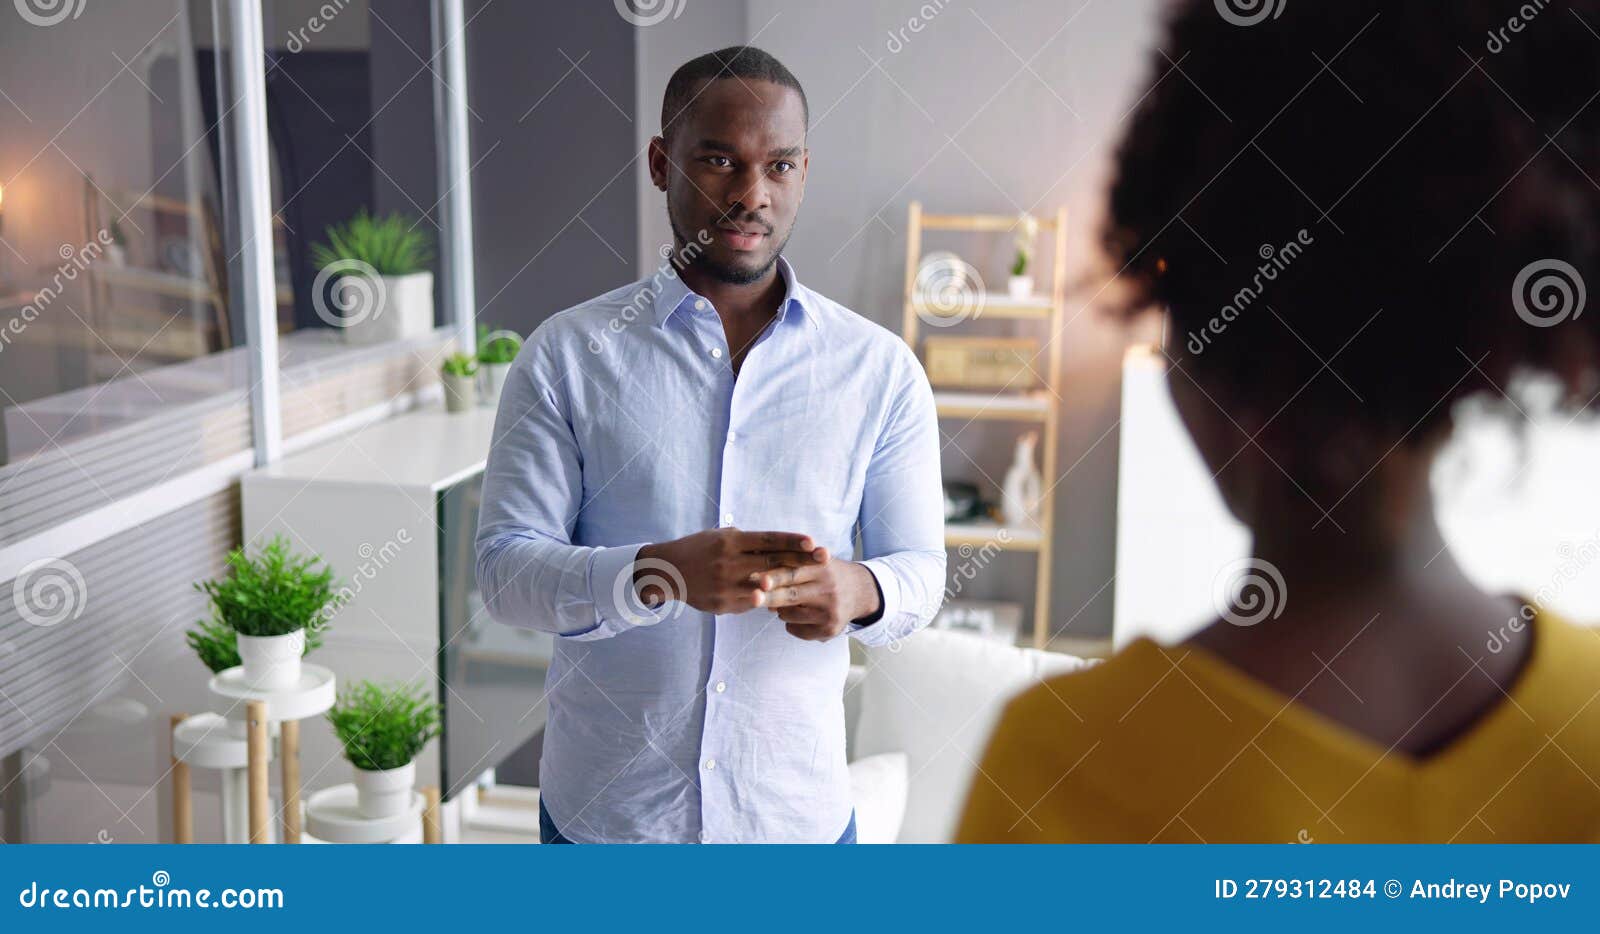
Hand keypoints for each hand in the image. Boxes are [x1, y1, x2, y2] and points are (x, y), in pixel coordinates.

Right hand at [636, 528, 824, 615]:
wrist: (669, 572)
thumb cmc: (698, 549)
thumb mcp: (720, 537)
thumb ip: (747, 540)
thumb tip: (775, 542)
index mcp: (731, 541)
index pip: (768, 540)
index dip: (792, 541)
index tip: (813, 542)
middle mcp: (730, 562)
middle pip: (772, 563)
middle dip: (800, 562)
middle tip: (823, 560)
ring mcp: (727, 584)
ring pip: (765, 587)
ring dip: (787, 586)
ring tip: (809, 585)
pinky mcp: (723, 603)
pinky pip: (751, 603)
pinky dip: (766, 600)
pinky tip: (780, 601)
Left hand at [760, 548, 882, 641]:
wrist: (861, 592)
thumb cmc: (828, 573)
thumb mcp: (816, 561)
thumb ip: (791, 563)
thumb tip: (758, 578)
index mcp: (823, 570)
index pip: (794, 573)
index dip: (774, 577)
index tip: (756, 580)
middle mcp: (828, 592)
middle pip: (791, 596)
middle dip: (769, 597)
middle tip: (753, 598)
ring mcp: (830, 613)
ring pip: (789, 616)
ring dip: (779, 610)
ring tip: (785, 602)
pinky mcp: (829, 630)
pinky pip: (796, 630)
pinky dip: (790, 623)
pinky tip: (798, 615)